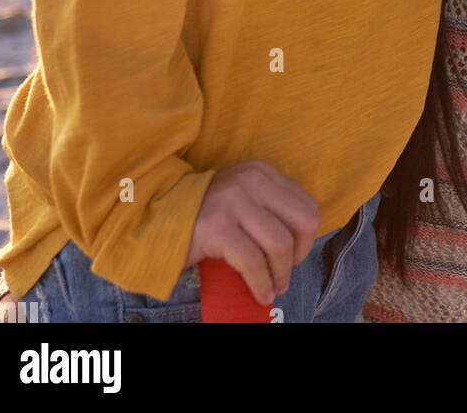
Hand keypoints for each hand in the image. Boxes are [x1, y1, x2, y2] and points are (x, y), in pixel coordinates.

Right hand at [185, 161, 320, 305]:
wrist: (159, 217)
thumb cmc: (208, 214)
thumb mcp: (244, 197)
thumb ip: (271, 207)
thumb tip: (302, 242)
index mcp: (262, 172)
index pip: (306, 204)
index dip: (306, 236)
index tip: (294, 254)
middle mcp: (251, 181)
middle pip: (302, 221)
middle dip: (300, 253)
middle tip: (286, 272)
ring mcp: (234, 202)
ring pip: (280, 244)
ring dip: (280, 275)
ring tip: (274, 288)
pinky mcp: (218, 227)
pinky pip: (253, 262)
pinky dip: (262, 284)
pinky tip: (261, 294)